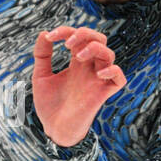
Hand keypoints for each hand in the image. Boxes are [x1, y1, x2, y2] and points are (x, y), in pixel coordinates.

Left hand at [32, 25, 125, 147]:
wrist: (54, 129)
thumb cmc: (49, 104)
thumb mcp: (41, 76)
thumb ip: (42, 55)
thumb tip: (44, 33)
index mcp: (76, 63)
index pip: (79, 37)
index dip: (66, 31)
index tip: (51, 37)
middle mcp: (89, 68)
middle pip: (99, 40)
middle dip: (85, 33)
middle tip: (68, 43)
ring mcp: (97, 80)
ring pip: (109, 54)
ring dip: (95, 48)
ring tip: (77, 56)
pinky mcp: (103, 94)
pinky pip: (119, 78)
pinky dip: (112, 71)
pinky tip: (98, 73)